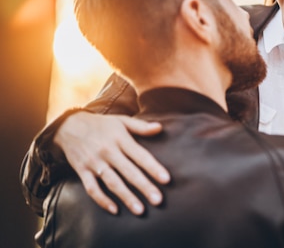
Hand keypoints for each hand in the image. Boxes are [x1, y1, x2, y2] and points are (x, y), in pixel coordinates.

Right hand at [53, 111, 170, 214]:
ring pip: (112, 183)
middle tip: (158, 200)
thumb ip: (141, 126)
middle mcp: (108, 151)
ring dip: (127, 197)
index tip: (166, 180)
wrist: (68, 126)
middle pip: (129, 172)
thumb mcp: (121, 121)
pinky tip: (115, 210)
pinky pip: (92, 188)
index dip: (154, 168)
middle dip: (144, 187)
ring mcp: (94, 163)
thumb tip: (160, 128)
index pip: (140, 155)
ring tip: (140, 210)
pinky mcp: (82, 171)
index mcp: (120, 139)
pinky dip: (102, 200)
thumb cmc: (101, 124)